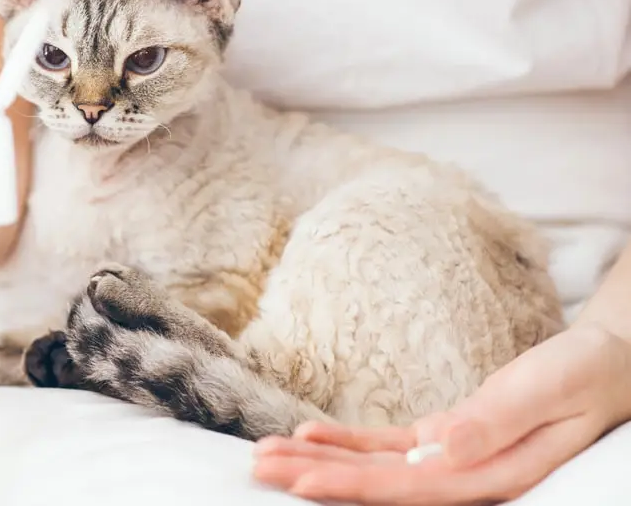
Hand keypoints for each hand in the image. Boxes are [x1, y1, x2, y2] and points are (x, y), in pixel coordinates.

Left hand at [251, 325, 630, 504]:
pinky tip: (311, 434)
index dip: (351, 485)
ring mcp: (453, 459)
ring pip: (376, 466)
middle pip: (379, 484)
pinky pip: (391, 446)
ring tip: (268, 454)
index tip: (300, 476)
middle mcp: (465, 476)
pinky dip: (350, 441)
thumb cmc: (580, 377)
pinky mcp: (448, 438)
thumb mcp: (545, 392)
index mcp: (491, 474)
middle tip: (259, 468)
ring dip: (321, 460)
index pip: (409, 489)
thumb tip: (442, 448)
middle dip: (317, 476)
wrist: (603, 367)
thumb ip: (494, 423)